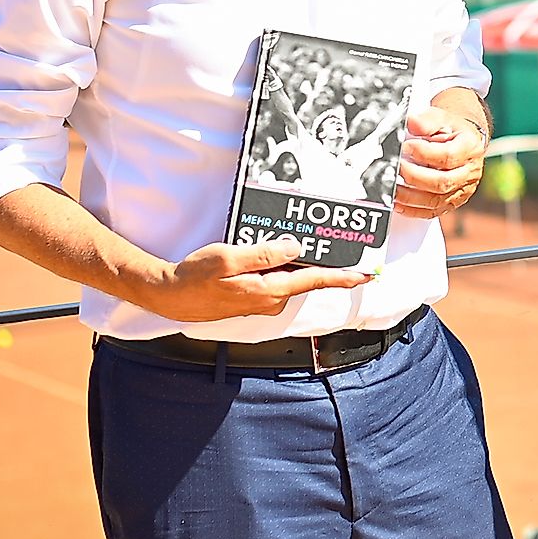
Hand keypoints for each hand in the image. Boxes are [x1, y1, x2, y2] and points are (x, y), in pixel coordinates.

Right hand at [135, 238, 367, 320]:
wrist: (172, 296)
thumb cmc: (197, 277)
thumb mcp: (229, 258)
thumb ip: (264, 254)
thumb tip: (295, 248)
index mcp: (269, 291)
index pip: (313, 280)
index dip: (342, 276)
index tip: (365, 274)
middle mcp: (271, 300)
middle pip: (305, 276)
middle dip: (320, 260)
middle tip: (335, 239)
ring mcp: (262, 301)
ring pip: (289, 276)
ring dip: (295, 260)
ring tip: (294, 237)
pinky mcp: (253, 298)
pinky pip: (275, 279)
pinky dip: (279, 265)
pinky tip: (272, 250)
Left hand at [393, 107, 485, 216]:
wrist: (464, 140)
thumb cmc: (452, 130)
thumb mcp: (442, 118)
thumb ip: (426, 121)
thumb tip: (410, 123)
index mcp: (470, 148)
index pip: (448, 156)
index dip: (424, 153)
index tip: (406, 146)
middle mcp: (470, 172)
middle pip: (442, 182)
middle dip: (414, 176)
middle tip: (395, 168)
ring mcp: (462, 190)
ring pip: (436, 201)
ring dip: (410, 197)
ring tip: (392, 188)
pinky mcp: (452, 202)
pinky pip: (433, 212)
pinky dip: (413, 210)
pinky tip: (399, 203)